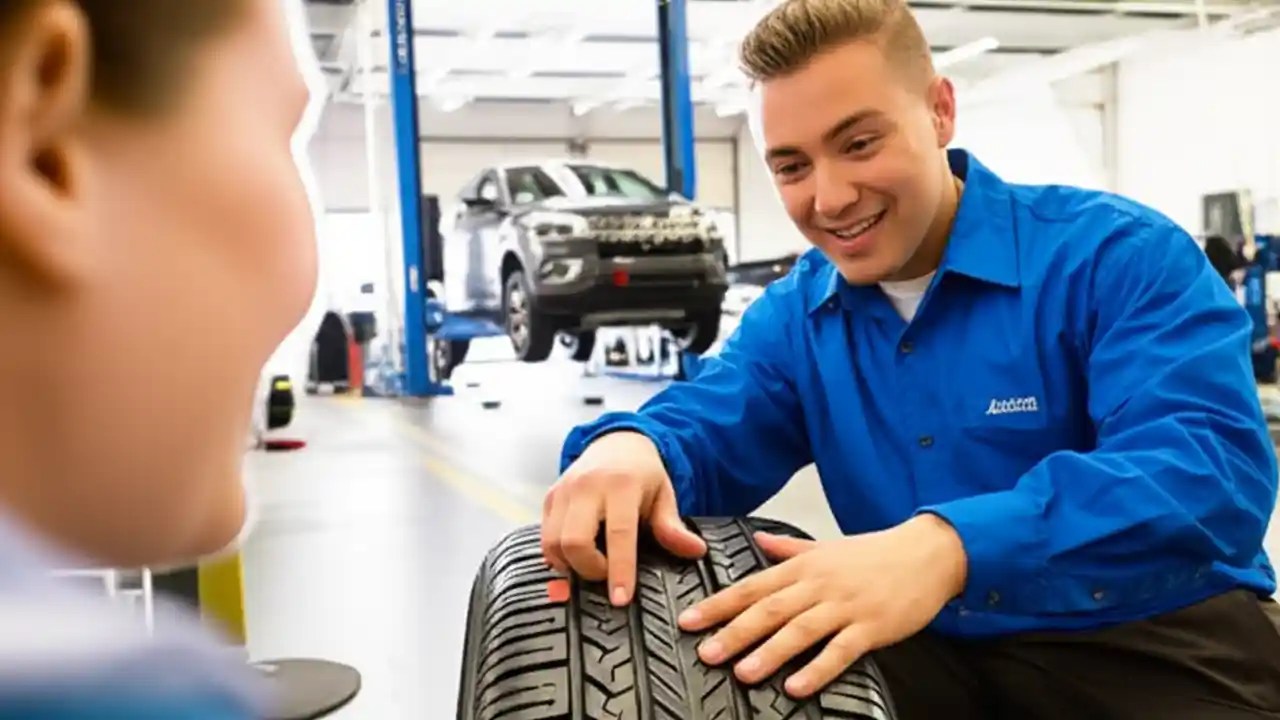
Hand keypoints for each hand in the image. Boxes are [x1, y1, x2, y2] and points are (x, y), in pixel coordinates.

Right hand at [541, 431, 706, 604]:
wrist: (615, 442)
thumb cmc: (642, 473)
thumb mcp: (664, 494)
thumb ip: (672, 526)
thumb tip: (695, 551)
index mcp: (621, 485)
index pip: (619, 534)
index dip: (619, 570)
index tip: (621, 598)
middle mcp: (587, 486)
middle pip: (574, 541)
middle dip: (588, 569)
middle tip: (606, 575)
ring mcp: (563, 491)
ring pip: (552, 543)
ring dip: (570, 565)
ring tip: (592, 565)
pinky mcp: (549, 498)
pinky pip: (544, 537)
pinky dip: (557, 556)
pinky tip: (575, 557)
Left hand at [677, 514, 967, 697]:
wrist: (928, 553)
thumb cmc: (876, 554)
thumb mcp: (827, 546)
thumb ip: (788, 549)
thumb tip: (758, 541)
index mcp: (804, 567)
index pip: (752, 586)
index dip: (719, 604)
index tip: (691, 620)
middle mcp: (819, 585)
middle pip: (769, 610)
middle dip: (734, 632)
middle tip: (706, 651)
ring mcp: (845, 606)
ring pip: (800, 631)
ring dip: (770, 653)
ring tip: (743, 672)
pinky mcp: (871, 627)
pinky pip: (840, 651)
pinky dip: (817, 669)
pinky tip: (796, 687)